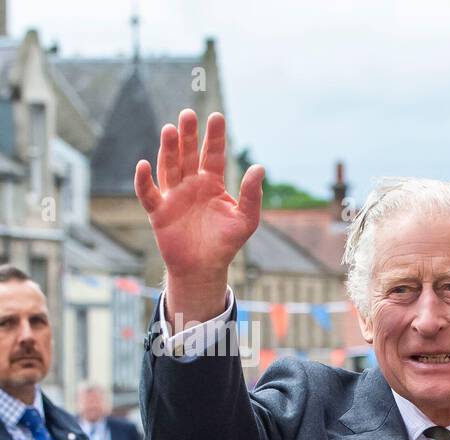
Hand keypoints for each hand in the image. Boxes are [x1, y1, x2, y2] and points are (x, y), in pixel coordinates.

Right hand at [135, 110, 263, 323]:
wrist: (205, 268)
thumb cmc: (226, 243)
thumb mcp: (246, 219)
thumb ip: (252, 195)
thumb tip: (259, 167)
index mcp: (212, 183)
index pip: (213, 154)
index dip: (215, 137)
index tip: (217, 116)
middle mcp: (191, 184)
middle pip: (188, 154)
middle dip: (188, 135)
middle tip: (188, 114)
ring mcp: (173, 195)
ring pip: (169, 167)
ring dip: (167, 149)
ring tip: (170, 129)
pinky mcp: (158, 210)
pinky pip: (148, 192)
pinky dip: (144, 179)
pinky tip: (144, 164)